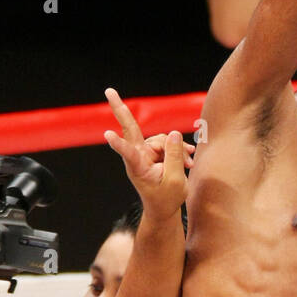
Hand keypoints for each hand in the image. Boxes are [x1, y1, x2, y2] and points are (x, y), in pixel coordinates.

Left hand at [103, 88, 194, 219]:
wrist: (165, 206)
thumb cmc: (167, 199)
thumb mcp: (176, 182)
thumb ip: (175, 157)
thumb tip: (174, 133)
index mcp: (138, 168)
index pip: (129, 154)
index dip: (119, 144)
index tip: (107, 135)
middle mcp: (138, 156)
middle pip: (130, 128)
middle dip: (120, 109)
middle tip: (108, 90)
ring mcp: (145, 151)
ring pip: (164, 139)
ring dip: (178, 150)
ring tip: (189, 164)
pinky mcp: (154, 150)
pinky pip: (169, 142)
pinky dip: (180, 150)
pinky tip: (189, 158)